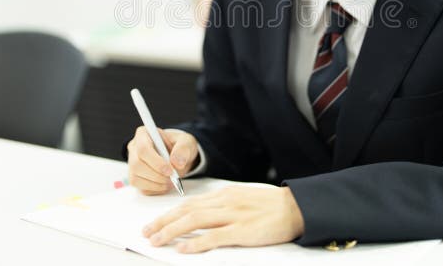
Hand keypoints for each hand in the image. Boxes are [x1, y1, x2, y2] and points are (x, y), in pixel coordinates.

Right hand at [127, 126, 198, 195]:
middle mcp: (134, 149)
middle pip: (137, 165)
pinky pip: (141, 189)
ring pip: (136, 179)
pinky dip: (155, 190)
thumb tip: (177, 163)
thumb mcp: (186, 142)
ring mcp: (132, 165)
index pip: (143, 148)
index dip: (156, 162)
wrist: (177, 156)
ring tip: (171, 181)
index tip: (170, 170)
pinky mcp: (135, 178)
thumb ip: (183, 149)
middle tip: (173, 178)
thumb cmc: (179, 145)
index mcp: (143, 134)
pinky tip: (166, 184)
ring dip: (156, 184)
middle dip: (157, 175)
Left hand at [141, 185, 304, 252]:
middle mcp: (225, 202)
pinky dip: (196, 242)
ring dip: (172, 231)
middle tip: (147, 232)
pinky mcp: (242, 231)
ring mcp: (233, 216)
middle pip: (187, 210)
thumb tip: (203, 213)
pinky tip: (183, 248)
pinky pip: (214, 237)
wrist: (296, 207)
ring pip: (195, 220)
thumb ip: (224, 205)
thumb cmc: (272, 206)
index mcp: (225, 194)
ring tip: (157, 240)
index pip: (190, 203)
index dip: (170, 213)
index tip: (155, 222)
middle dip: (163, 221)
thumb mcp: (244, 198)